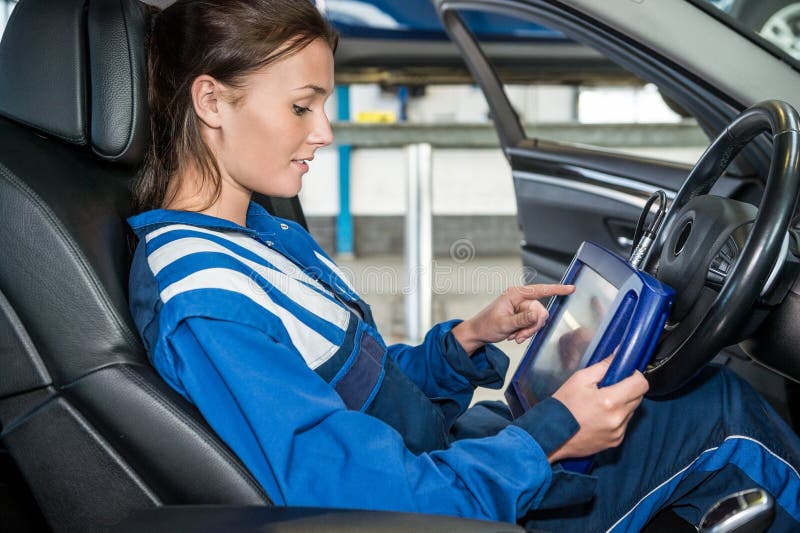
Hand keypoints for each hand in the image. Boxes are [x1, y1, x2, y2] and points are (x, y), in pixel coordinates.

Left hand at [451, 284, 574, 355]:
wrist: (478, 333)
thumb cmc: (486, 325)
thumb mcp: (504, 324)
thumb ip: (522, 319)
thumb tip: (538, 314)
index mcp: (515, 294)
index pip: (540, 290)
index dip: (557, 289)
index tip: (571, 288)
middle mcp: (521, 299)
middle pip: (540, 311)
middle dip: (532, 326)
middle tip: (519, 336)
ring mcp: (522, 307)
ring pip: (538, 320)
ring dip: (528, 331)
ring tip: (514, 337)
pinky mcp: (523, 316)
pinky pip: (533, 325)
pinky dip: (526, 333)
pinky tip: (514, 336)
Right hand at [548, 357, 648, 462]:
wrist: (551, 435)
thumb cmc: (562, 406)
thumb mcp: (579, 379)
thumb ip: (603, 366)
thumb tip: (619, 355)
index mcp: (610, 401)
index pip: (641, 384)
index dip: (635, 375)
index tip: (626, 374)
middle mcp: (617, 418)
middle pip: (638, 397)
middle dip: (627, 389)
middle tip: (608, 387)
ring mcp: (618, 432)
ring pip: (631, 411)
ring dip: (622, 404)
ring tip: (600, 404)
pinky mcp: (615, 441)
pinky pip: (624, 424)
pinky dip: (616, 418)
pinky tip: (599, 417)